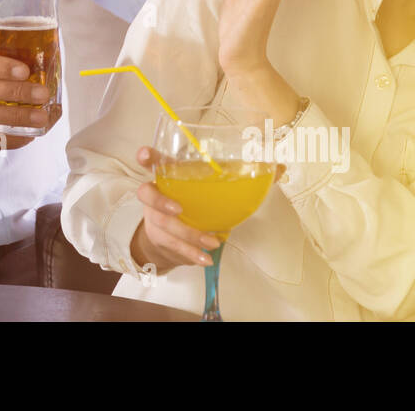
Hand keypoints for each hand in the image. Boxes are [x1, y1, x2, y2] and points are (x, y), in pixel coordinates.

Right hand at [128, 147, 221, 271]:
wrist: (166, 237)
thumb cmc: (190, 203)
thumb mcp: (201, 188)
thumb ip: (225, 178)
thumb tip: (270, 169)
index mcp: (165, 176)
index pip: (152, 161)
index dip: (146, 157)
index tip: (144, 154)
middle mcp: (154, 194)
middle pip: (147, 194)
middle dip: (162, 202)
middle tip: (179, 210)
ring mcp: (152, 217)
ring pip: (163, 224)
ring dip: (188, 235)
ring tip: (211, 243)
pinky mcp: (158, 238)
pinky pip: (171, 245)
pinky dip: (190, 253)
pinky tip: (204, 259)